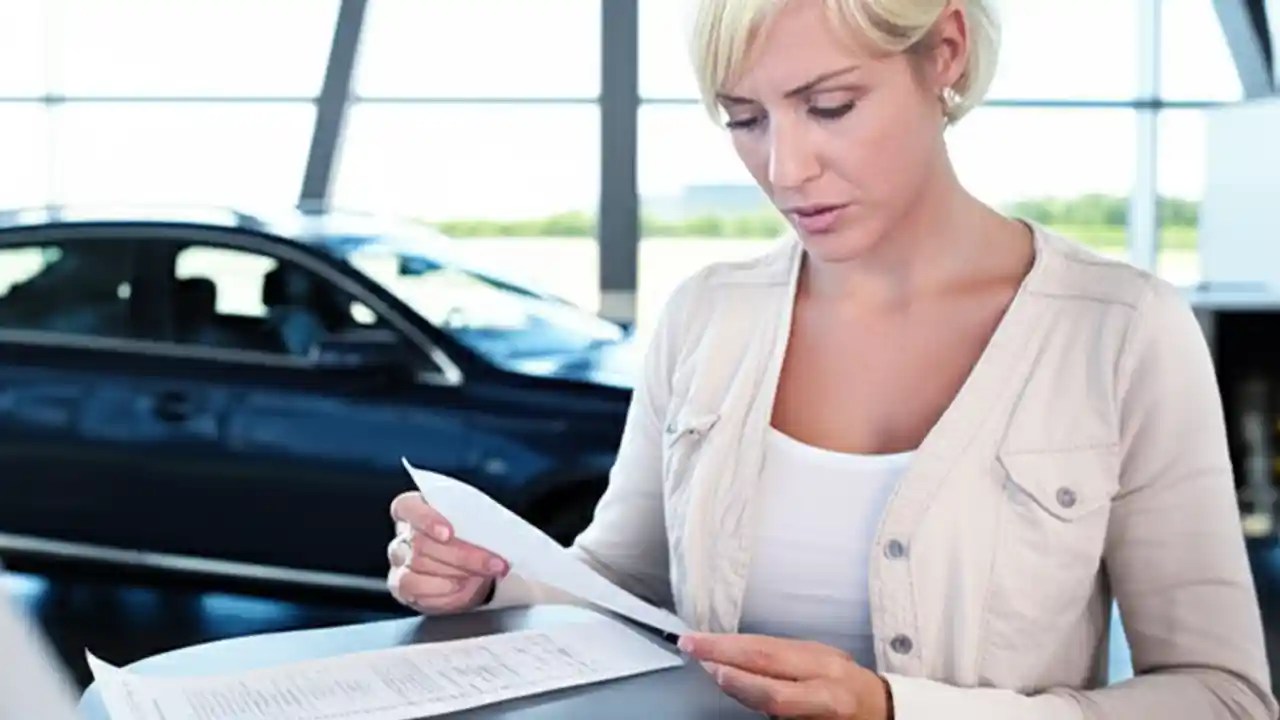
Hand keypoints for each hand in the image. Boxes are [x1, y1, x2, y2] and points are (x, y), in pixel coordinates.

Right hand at [386, 491, 509, 614]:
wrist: (470, 569)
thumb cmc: (470, 538)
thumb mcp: (474, 522)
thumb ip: (475, 520)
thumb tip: (496, 529)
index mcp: (413, 508)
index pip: (408, 507)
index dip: (426, 519)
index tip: (449, 533)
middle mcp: (402, 535)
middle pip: (422, 543)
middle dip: (463, 556)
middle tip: (493, 563)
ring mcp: (399, 563)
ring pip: (421, 566)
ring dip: (458, 573)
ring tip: (484, 575)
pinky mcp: (402, 587)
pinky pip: (417, 589)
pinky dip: (444, 590)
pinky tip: (464, 587)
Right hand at [677, 633, 891, 719]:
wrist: (883, 711)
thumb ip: (778, 708)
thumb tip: (734, 685)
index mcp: (830, 702)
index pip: (776, 692)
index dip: (741, 683)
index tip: (710, 670)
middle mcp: (828, 672)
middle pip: (768, 655)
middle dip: (724, 649)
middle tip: (690, 643)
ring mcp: (826, 654)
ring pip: (770, 642)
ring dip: (731, 641)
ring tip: (699, 640)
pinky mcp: (820, 645)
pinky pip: (778, 641)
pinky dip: (749, 642)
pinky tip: (727, 642)